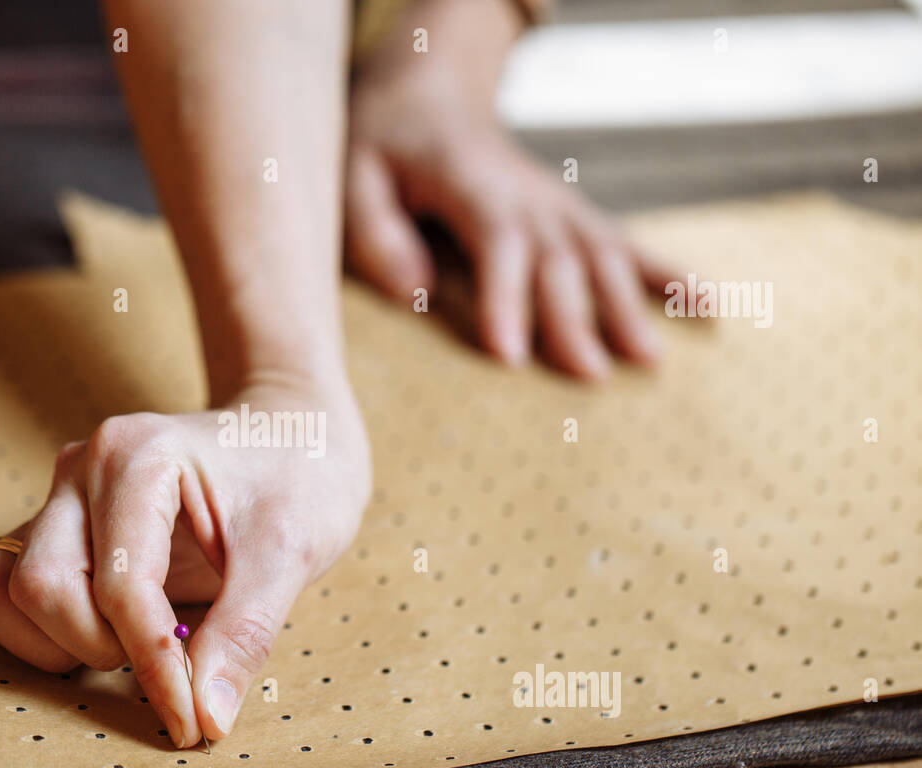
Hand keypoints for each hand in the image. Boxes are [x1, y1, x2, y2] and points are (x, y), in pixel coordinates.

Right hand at [0, 381, 370, 747]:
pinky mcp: (54, 527)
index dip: (154, 664)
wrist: (289, 432)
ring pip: (0, 588)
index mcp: (138, 457)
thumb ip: (245, 634)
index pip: (121, 585)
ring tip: (130, 643)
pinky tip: (96, 634)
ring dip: (56, 641)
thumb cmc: (297, 477)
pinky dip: (29, 628)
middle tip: (170, 659)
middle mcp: (82, 470)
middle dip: (100, 647)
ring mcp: (60, 497)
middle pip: (41, 586)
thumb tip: (207, 717)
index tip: (194, 719)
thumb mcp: (291, 549)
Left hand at [345, 0, 675, 378]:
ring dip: (626, 307)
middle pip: (557, 260)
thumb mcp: (354, 172)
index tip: (509, 355)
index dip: (505, 298)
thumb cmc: (385, 141)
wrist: (430, 93)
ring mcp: (558, 205)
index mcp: (472, 183)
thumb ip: (374, 230)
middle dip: (573, 319)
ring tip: (650, 362)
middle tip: (589, 377)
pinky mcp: (574, 217)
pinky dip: (670, 276)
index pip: (497, 243)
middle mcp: (528, 195)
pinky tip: (710, 308)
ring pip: (601, 256)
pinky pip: (628, 245)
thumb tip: (412, 291)